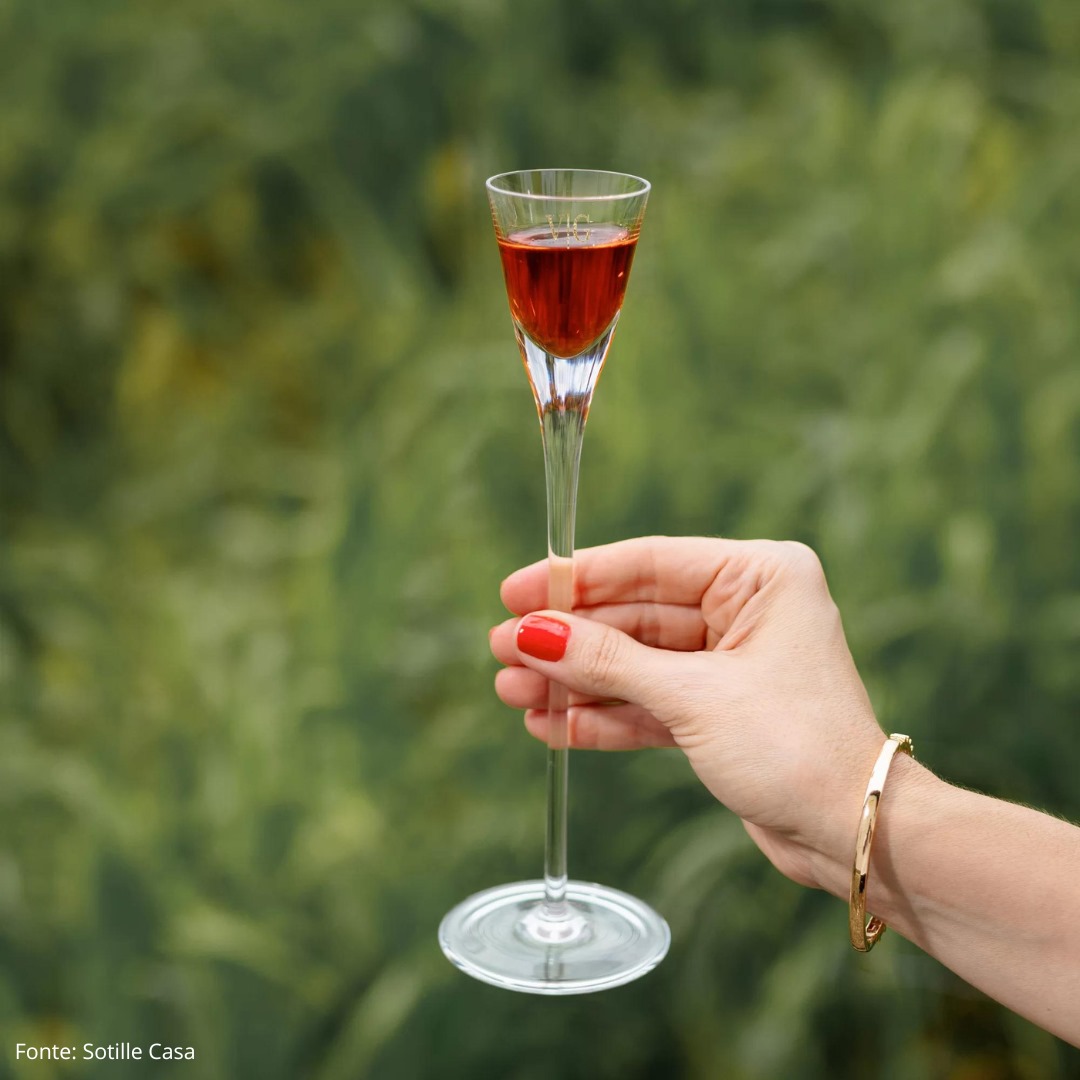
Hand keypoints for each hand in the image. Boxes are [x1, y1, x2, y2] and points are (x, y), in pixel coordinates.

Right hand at [489, 536, 887, 890]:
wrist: (854, 832)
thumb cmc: (796, 746)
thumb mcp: (693, 697)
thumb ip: (608, 662)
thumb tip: (532, 634)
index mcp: (759, 576)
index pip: (649, 563)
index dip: (575, 579)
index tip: (515, 592)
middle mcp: (746, 610)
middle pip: (634, 616)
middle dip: (568, 640)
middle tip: (502, 651)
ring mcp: (730, 662)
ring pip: (634, 663)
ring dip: (575, 682)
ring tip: (512, 694)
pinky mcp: (718, 711)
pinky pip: (648, 702)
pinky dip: (602, 715)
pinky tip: (552, 724)